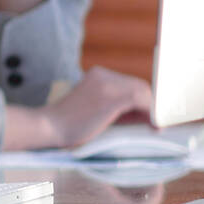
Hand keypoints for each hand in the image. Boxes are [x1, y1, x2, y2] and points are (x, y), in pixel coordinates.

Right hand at [4, 67, 151, 149]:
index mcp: (97, 75)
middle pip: (139, 86)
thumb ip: (116, 107)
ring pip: (143, 92)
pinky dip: (150, 114)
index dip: (143, 102)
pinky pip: (142, 100)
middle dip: (149, 106)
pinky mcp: (111, 95)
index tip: (149, 118)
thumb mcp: (95, 110)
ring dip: (151, 111)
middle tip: (155, 126)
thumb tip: (147, 114)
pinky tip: (152, 127)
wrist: (49, 127)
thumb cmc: (69, 126)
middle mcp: (103, 74)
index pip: (130, 84)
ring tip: (153, 128)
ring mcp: (106, 83)